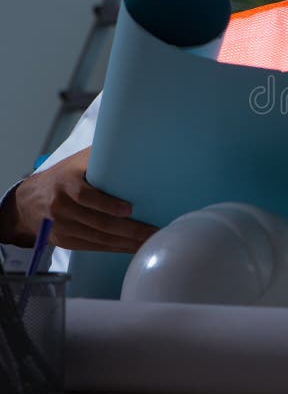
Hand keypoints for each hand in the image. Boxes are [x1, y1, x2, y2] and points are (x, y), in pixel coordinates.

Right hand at [1, 147, 157, 251]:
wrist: (28, 201)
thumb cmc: (62, 177)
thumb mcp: (77, 162)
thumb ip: (100, 156)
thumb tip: (132, 144)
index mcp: (66, 184)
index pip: (87, 197)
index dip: (108, 205)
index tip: (129, 209)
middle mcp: (62, 208)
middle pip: (98, 222)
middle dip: (129, 229)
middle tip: (153, 231)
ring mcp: (62, 227)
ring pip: (98, 238)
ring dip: (126, 242)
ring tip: (149, 241)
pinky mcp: (65, 241)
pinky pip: (93, 247)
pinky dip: (114, 249)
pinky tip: (131, 248)